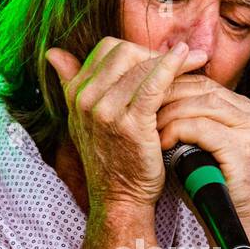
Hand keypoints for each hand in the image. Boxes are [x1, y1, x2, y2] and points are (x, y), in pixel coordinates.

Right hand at [45, 37, 208, 212]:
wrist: (119, 199)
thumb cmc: (110, 159)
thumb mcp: (82, 120)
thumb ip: (70, 83)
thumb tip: (53, 53)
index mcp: (76, 93)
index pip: (107, 49)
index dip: (136, 50)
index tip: (158, 60)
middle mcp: (87, 99)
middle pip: (125, 52)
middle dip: (154, 53)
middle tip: (179, 63)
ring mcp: (107, 111)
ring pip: (142, 65)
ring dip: (173, 60)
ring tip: (196, 61)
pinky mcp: (131, 123)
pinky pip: (154, 83)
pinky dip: (173, 67)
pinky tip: (189, 60)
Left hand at [156, 75, 249, 232]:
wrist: (233, 225)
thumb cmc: (208, 188)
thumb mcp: (196, 146)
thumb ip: (186, 120)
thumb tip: (151, 96)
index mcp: (246, 110)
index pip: (204, 84)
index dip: (172, 85)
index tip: (145, 96)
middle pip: (203, 89)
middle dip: (167, 95)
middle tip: (140, 106)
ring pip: (201, 104)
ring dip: (168, 114)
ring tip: (148, 127)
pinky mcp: (243, 147)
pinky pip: (202, 127)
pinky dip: (177, 131)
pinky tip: (162, 142)